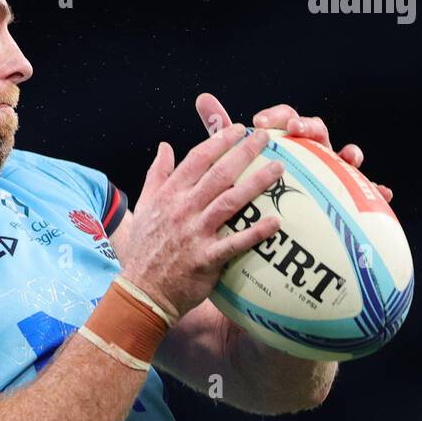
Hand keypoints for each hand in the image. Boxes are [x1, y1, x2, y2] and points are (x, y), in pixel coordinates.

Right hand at [121, 125, 281, 322]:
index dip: (219, 141)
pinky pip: (235, 243)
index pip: (197, 159)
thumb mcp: (143, 207)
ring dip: (256, 183)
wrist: (143, 291)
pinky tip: (275, 223)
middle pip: (219, 174)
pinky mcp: (206, 259)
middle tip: (265, 138)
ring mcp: (195, 234)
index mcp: (169, 195)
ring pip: (230, 201)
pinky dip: (255, 233)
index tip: (239, 129)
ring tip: (278, 170)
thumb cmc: (144, 249)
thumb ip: (156, 175)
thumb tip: (164, 147)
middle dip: (244, 152)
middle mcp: (183, 210)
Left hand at [196, 92, 392, 202]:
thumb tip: (203, 98)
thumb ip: (222, 132)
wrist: (275, 212)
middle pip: (316, 131)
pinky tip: (384, 192)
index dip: (277, 116)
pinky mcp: (343, 192)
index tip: (260, 123)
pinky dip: (376, 189)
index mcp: (288, 139)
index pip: (285, 118)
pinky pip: (363, 191)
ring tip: (348, 156)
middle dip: (310, 127)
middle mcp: (311, 150)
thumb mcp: (236, 158)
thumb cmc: (256, 181)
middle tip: (296, 130)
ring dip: (349, 153)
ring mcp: (329, 169)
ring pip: (343, 156)